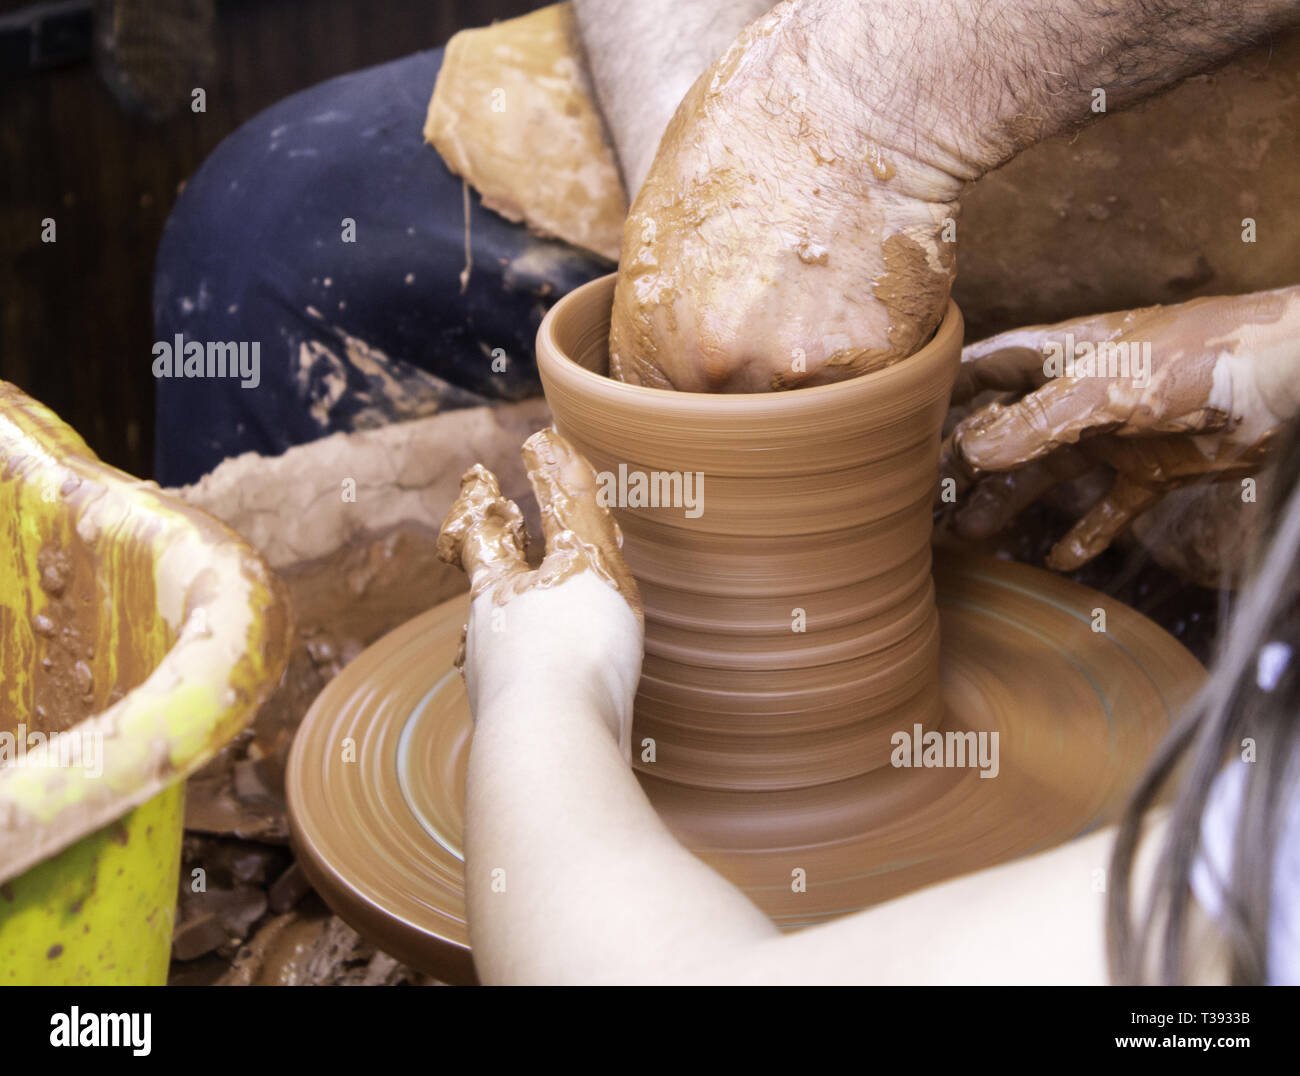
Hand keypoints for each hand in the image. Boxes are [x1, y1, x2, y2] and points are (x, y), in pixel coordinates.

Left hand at [436, 428, 643, 758]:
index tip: (477, 476)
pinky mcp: (525, 742)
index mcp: (495, 594)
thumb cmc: (570, 651)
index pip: (479, 535)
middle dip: (496, 577)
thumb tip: (545, 438)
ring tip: (538, 633)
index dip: (480, 503)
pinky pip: (530, 703)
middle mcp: (485, 645)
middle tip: (501, 557)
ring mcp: (500, 698)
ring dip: (516, 636)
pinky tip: (568, 702)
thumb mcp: (583, 561)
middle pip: (484, 601)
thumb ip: (571, 504)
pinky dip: (543, 688)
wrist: (557, 753)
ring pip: (500, 655)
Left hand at [607, 0, 972, 392]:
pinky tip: (852, 294)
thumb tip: (649, 361)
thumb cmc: (750, 136)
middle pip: (723, 425)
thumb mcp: (654, 220)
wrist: (857, 106)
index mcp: (656, 337)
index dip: (679, 399)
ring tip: (810, 300)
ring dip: (799, 378)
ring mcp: (798, 375)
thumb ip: (650, 309)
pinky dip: (856, 355)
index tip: (697, 382)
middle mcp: (719, 370)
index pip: (654, 417)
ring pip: (791, 413)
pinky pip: (853, 388)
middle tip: (764, 324)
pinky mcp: (869, 369)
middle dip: (739, 388)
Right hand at [941, 288, 1299, 569]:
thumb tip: (963, 453)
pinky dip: (1086, 535)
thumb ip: (1027, 426)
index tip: (902, 429)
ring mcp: (1112, 435)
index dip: (943, 396)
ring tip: (972, 538)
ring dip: (1009, 506)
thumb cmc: (1191, 359)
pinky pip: (1109, 509)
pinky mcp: (1152, 470)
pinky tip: (1062, 561)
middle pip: (1004, 434)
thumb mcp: (1094, 392)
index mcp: (1056, 357)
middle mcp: (1076, 396)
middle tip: (927, 506)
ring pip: (1045, 477)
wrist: (1279, 378)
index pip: (982, 371)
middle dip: (965, 467)